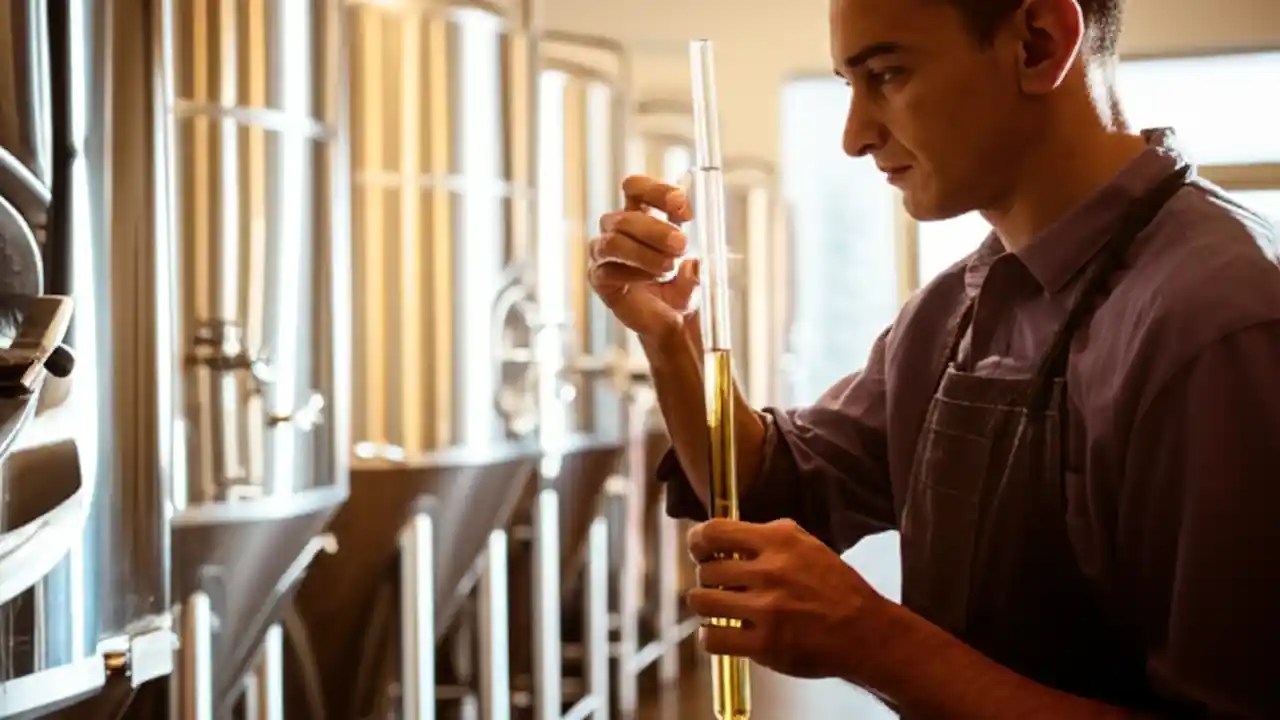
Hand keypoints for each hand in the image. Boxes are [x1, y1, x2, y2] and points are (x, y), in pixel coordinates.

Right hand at [588, 175, 698, 341]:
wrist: (670, 318)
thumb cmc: (679, 284)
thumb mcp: (695, 269)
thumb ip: (695, 264)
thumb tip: (692, 265)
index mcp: (640, 212)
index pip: (636, 188)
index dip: (657, 191)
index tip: (683, 207)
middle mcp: (617, 228)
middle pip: (626, 216)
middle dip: (655, 229)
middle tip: (681, 245)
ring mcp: (604, 252)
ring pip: (614, 241)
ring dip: (644, 253)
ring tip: (669, 268)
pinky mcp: (599, 277)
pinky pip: (608, 270)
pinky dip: (634, 273)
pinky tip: (653, 279)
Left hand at [685, 518, 887, 679]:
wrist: (865, 631)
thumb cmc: (835, 587)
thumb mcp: (807, 544)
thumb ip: (768, 536)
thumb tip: (726, 535)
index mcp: (778, 541)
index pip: (714, 531)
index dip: (697, 540)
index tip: (698, 548)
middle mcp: (769, 572)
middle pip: (706, 570)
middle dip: (707, 578)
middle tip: (717, 585)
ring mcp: (766, 609)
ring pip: (702, 601)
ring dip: (705, 604)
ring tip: (717, 607)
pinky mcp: (765, 645)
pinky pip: (713, 639)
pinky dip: (711, 636)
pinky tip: (722, 632)